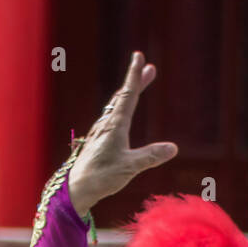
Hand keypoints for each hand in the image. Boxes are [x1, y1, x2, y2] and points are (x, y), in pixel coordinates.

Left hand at [67, 51, 177, 215]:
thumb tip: (172, 148)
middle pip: (122, 98)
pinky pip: (110, 119)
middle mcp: (106, 125)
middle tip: (149, 69)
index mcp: (115, 126)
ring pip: (115, 108)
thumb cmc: (101, 177)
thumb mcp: (129, 167)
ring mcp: (99, 133)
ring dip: (128, 95)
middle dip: (136, 82)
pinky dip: (120, 109)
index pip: (128, 95)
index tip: (139, 57)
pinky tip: (119, 116)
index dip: (134, 76)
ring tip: (137, 86)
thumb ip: (150, 156)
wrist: (75, 189)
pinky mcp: (96, 142)